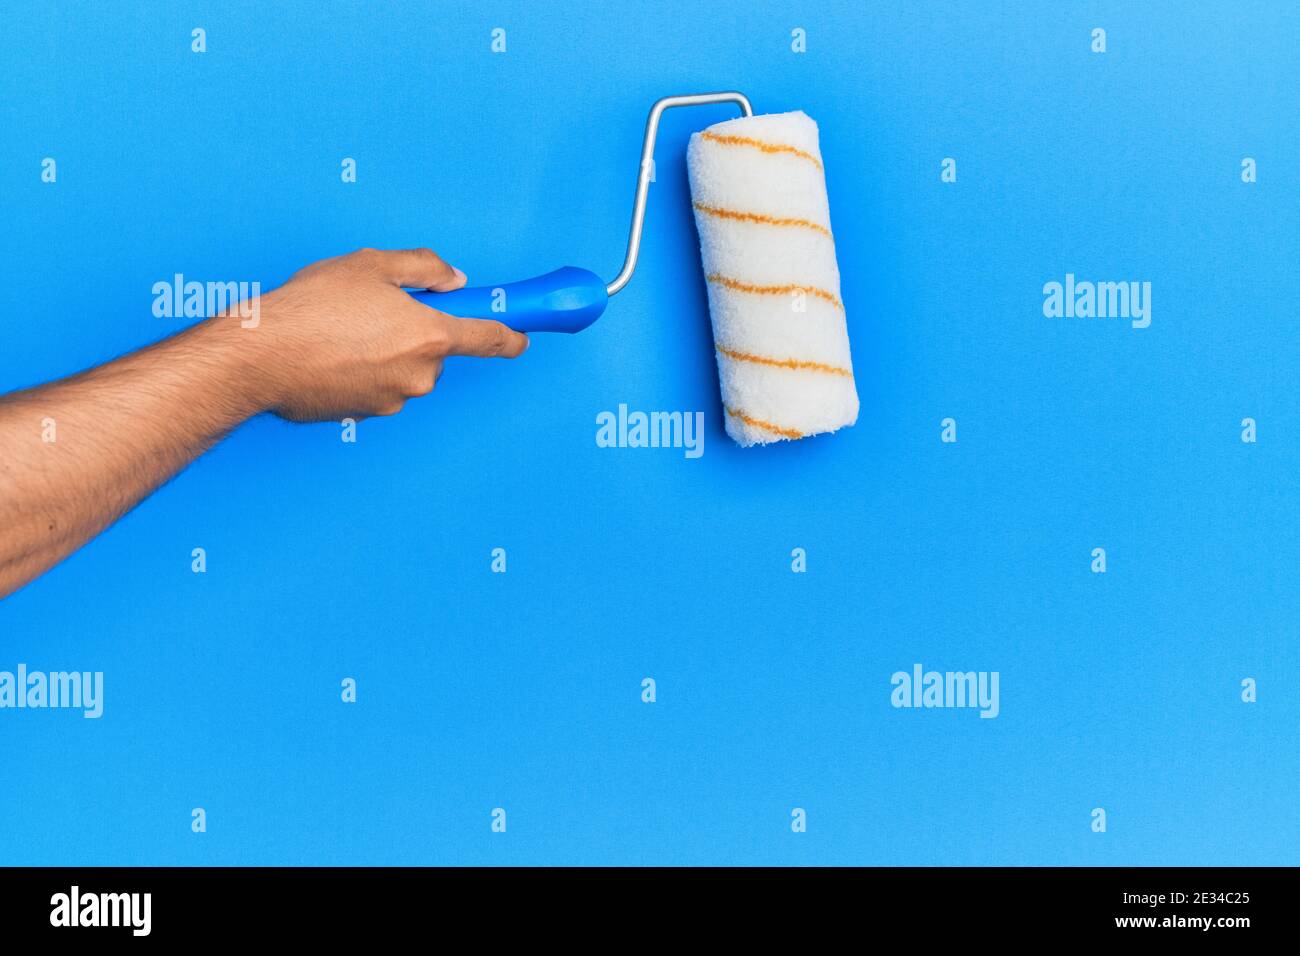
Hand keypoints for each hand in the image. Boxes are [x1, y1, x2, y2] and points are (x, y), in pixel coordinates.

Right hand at [238, 247, 528, 420]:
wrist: (259, 356)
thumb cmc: (310, 308)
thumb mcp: (371, 265)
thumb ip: (423, 269)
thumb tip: (451, 280)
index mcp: (430, 336)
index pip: (488, 339)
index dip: (511, 335)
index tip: (524, 337)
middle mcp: (420, 374)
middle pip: (435, 351)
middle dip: (413, 331)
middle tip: (373, 310)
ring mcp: (393, 399)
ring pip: (403, 369)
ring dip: (384, 351)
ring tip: (339, 331)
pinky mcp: (366, 415)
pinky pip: (376, 386)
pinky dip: (361, 371)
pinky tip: (329, 354)